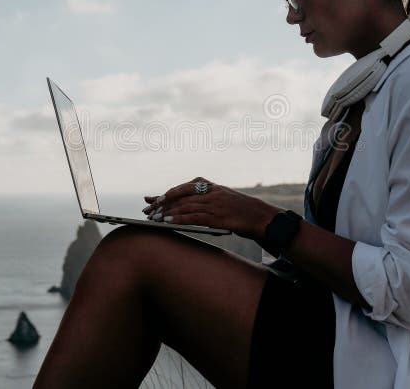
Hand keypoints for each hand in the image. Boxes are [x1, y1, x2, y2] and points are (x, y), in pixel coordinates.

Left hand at [142, 177, 281, 239]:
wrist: (261, 217)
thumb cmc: (240, 211)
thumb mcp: (222, 199)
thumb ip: (204, 199)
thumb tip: (182, 206)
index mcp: (212, 186)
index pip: (183, 188)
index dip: (166, 194)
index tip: (152, 200)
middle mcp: (212, 192)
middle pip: (181, 196)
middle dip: (162, 204)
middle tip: (147, 210)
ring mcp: (215, 204)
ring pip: (185, 206)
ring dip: (167, 213)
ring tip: (153, 218)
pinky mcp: (218, 217)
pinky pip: (194, 217)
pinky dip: (179, 219)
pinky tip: (168, 223)